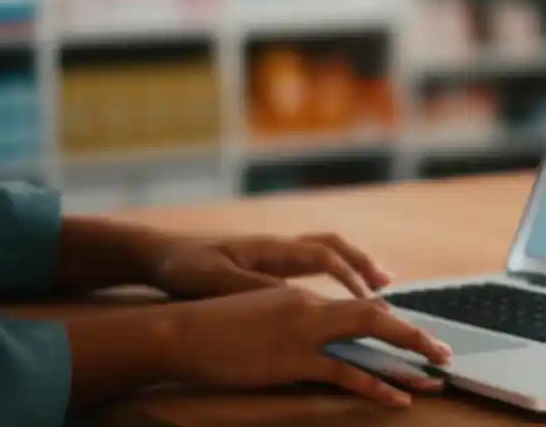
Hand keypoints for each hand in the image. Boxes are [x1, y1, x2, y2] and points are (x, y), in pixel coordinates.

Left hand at [148, 232, 393, 299]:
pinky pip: (308, 263)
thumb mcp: (214, 282)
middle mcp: (277, 246)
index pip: (323, 258)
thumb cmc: (183, 269)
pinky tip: (334, 293)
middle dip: (362, 264)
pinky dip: (332, 273)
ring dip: (351, 266)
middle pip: (332, 247)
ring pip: (323, 252)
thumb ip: (252, 289)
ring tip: (375, 285)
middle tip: (388, 285)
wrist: (157, 254)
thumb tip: (292, 297)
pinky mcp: (263, 263)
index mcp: (270, 249)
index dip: (350, 278)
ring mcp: (271, 253)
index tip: (369, 299)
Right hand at [163, 287, 452, 406]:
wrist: (181, 331)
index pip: (356, 309)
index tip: (413, 337)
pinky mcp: (292, 361)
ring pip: (370, 339)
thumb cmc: (211, 330)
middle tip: (443, 353)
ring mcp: (303, 334)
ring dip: (408, 357)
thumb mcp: (258, 319)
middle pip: (376, 317)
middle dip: (414, 335)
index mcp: (301, 298)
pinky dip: (376, 386)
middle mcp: (310, 309)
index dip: (390, 324)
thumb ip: (288, 325)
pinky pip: (346, 375)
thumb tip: (309, 346)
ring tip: (435, 374)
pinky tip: (398, 398)